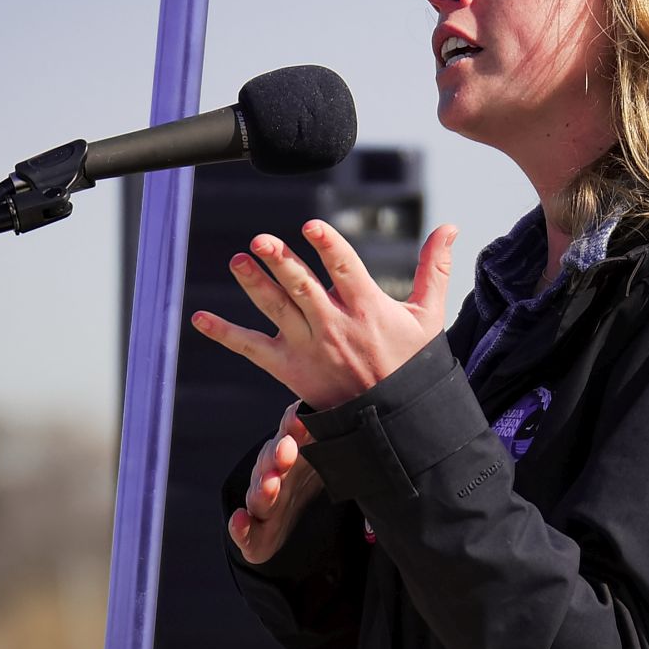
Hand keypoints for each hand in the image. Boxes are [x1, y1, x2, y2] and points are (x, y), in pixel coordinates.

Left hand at [192, 220, 459, 412]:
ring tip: (238, 260)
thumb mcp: (427, 317)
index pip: (345, 270)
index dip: (328, 246)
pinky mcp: (289, 369)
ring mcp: (308, 348)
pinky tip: (198, 318)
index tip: (310, 226)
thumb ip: (434, 268)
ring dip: (254, 285)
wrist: (395, 422)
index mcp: (367, 309)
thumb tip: (450, 226)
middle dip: (281, 263)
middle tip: (260, 240)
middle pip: (302, 289)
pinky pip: (250, 349)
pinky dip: (223, 334)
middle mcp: (334, 327)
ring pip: (276, 311)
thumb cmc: (412, 365)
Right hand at [229, 403, 321, 564]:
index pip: (289, 436)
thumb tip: (352, 404)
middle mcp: (272, 478)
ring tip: (270, 485)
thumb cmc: (310, 481)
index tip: (300, 418)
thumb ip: (332, 434)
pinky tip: (239, 520)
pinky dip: (241, 528)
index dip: (293, 427)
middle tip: (287, 449)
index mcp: (290, 457)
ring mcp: (264, 506)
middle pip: (271, 463)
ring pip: (259, 495)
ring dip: (263, 489)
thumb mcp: (326, 458)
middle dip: (278, 456)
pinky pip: (246, 533)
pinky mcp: (256, 535)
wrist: (300, 525)